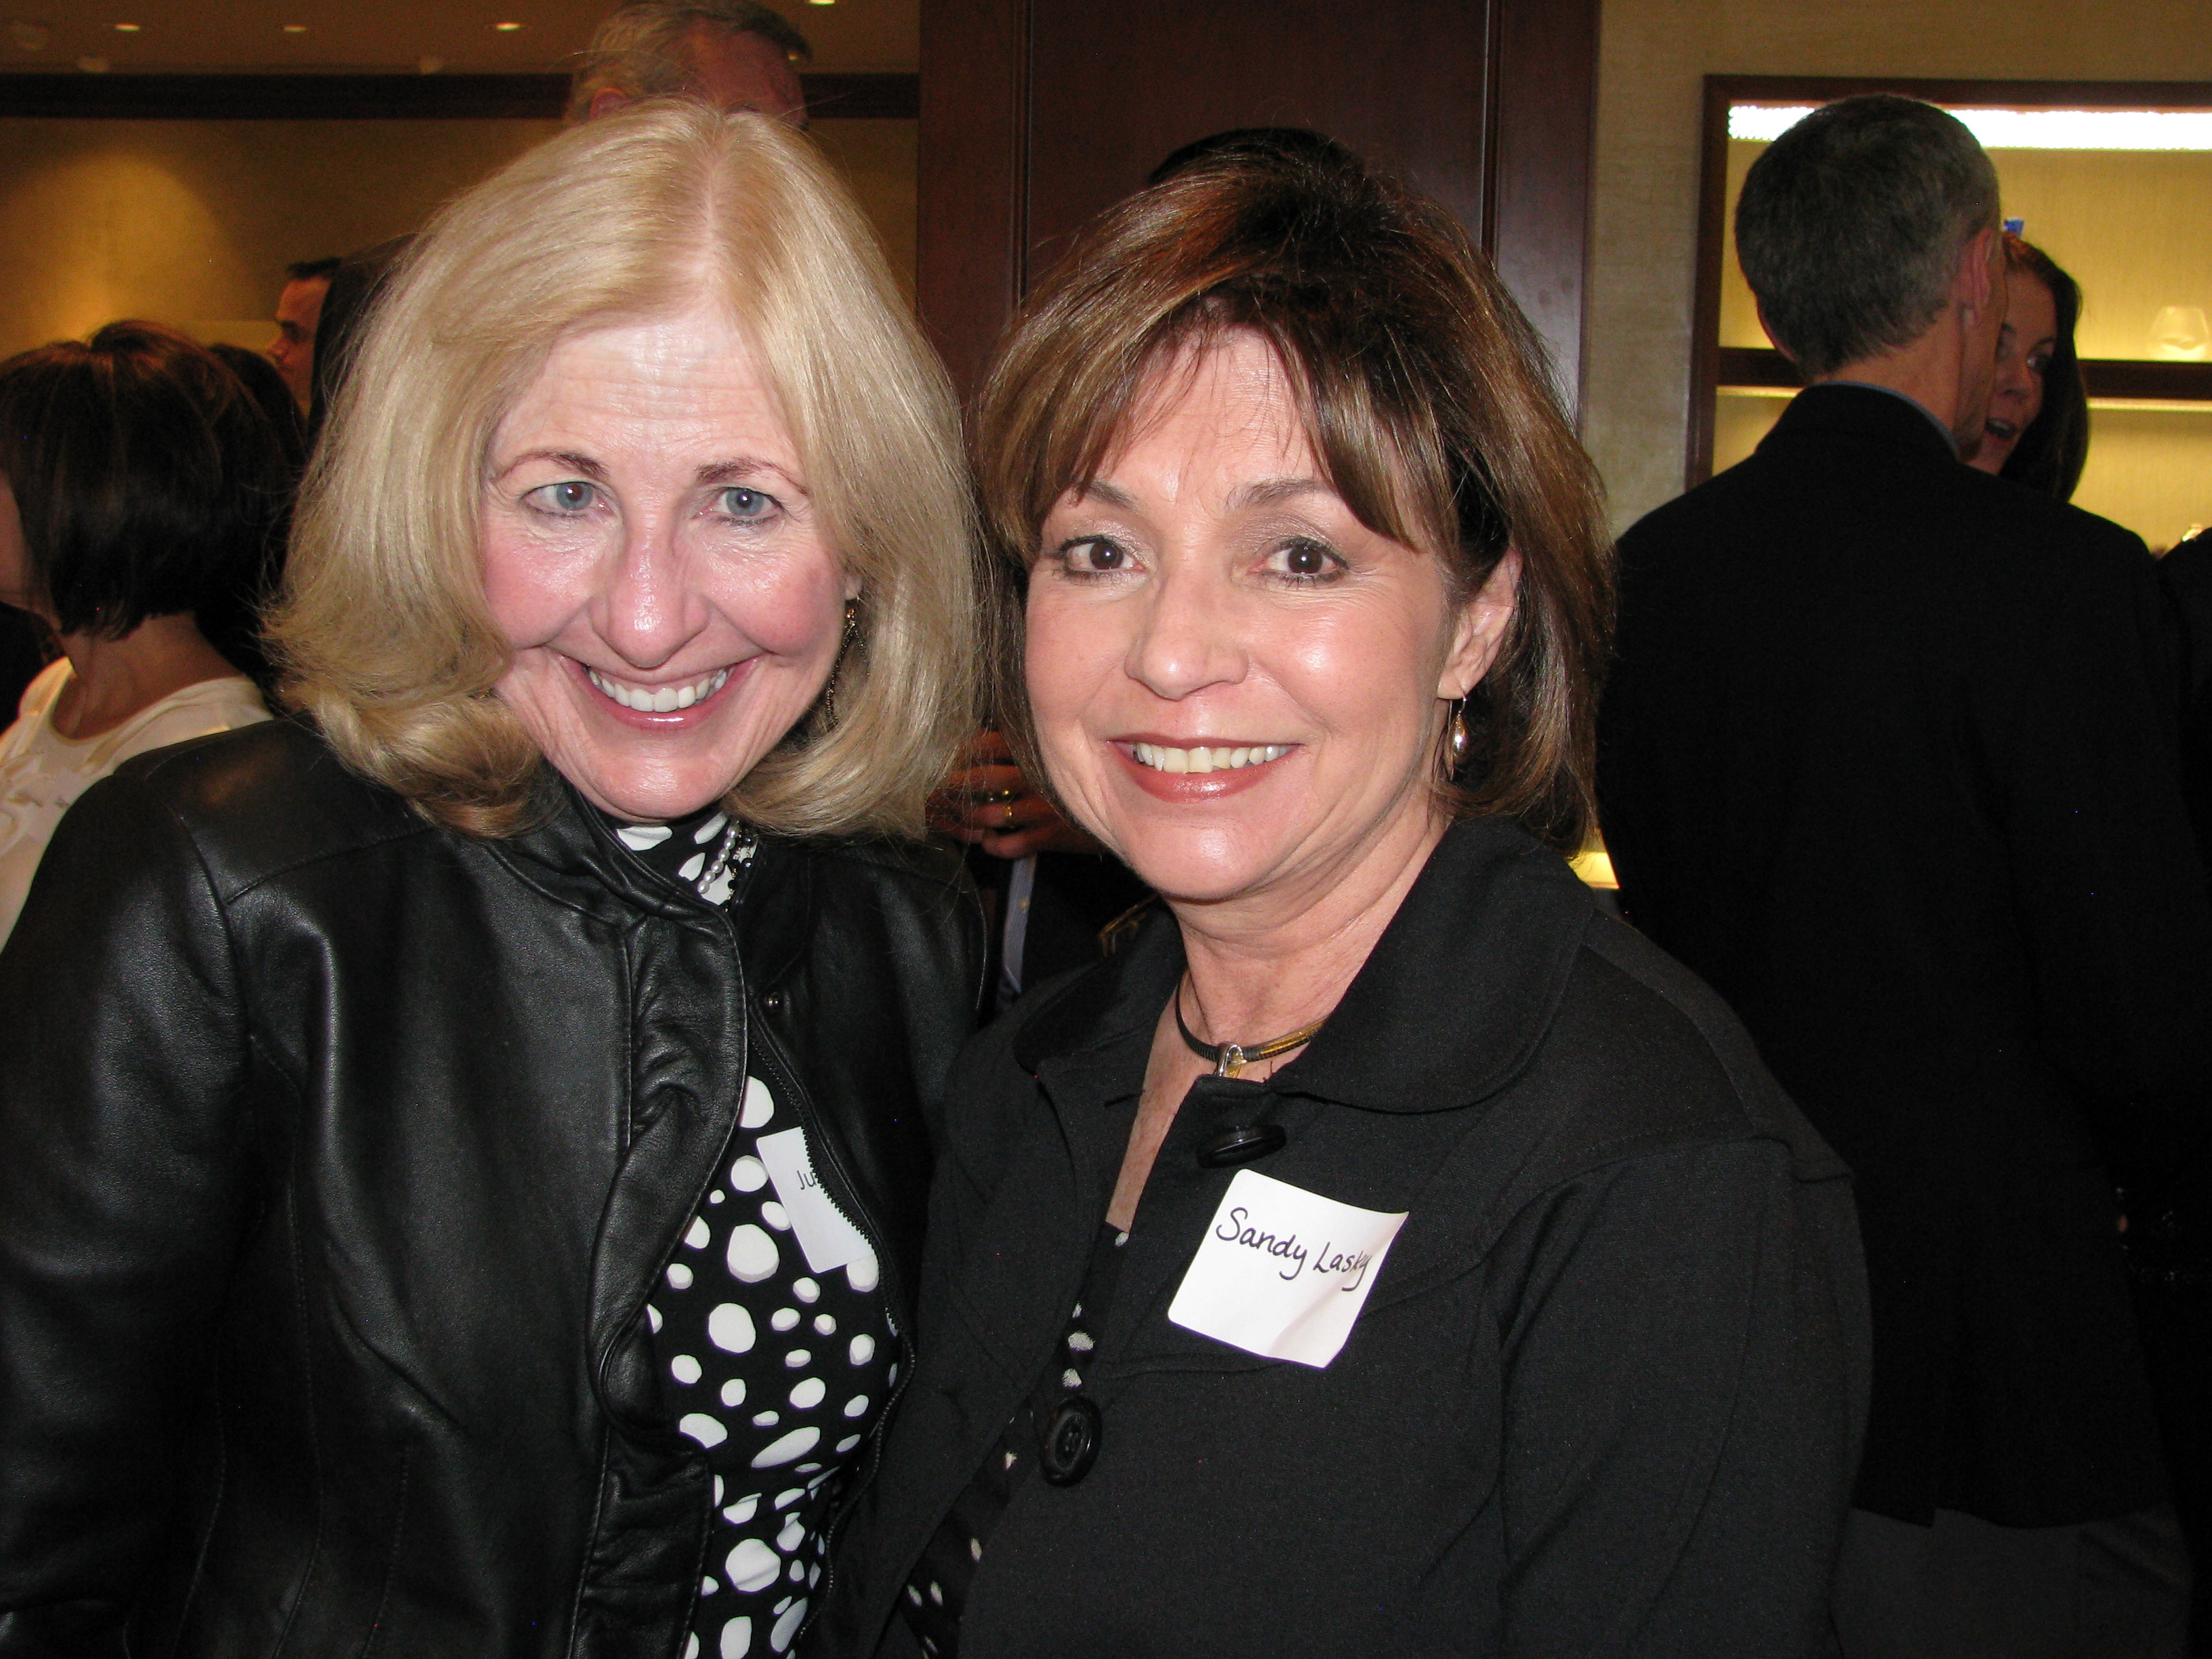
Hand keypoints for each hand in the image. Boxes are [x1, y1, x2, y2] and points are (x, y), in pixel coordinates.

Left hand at [929, 730, 1103, 859]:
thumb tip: (984, 731)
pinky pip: (1009, 845)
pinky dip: (993, 845)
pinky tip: (989, 841)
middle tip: (937, 796)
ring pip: (988, 815)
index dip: (958, 755)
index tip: (947, 763)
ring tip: (957, 821)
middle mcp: (1035, 775)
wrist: (1128, 805)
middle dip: (951, 790)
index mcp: (1034, 747)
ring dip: (965, 821)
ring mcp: (1041, 807)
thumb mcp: (1056, 745)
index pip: (982, 745)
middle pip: (978, 780)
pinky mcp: (1050, 836)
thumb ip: (1024, 738)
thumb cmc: (1085, 772)